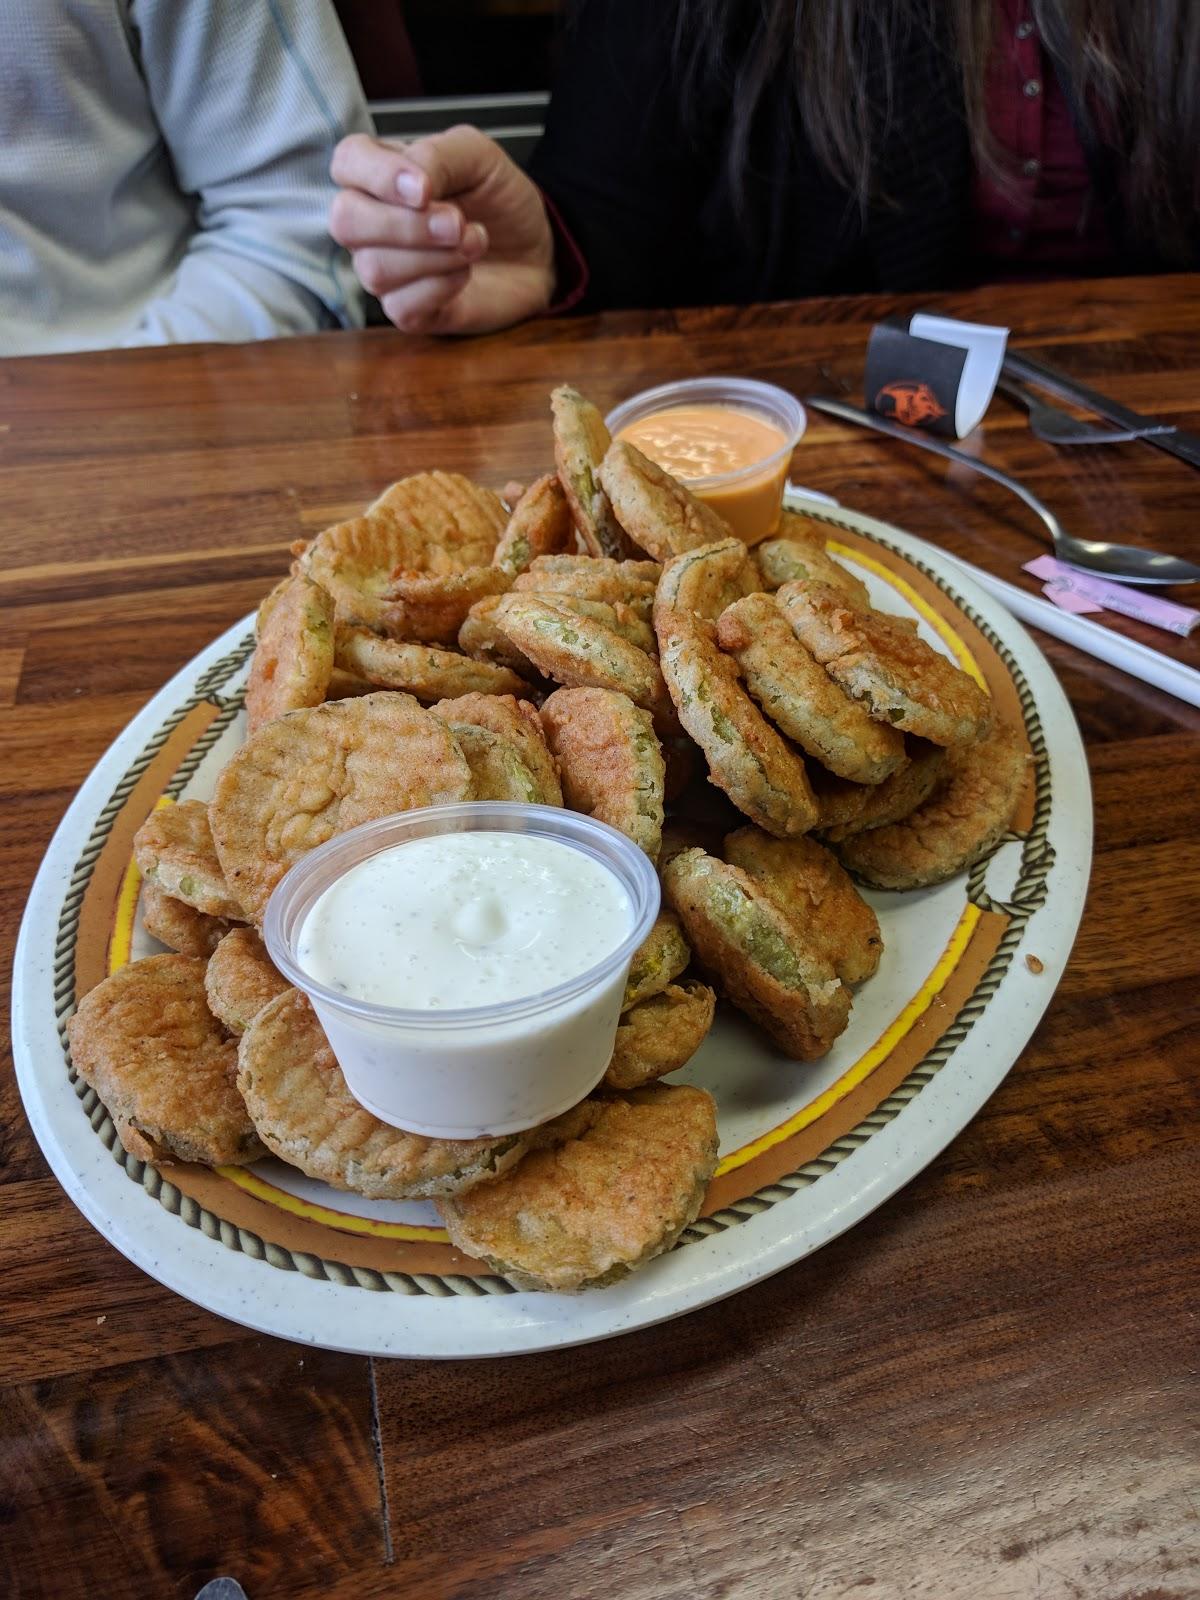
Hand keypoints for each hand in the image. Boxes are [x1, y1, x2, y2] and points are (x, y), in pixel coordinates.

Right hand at [330, 126, 556, 334]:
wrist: (535, 249)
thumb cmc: (499, 201)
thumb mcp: (478, 156)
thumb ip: (439, 156)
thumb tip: (414, 186)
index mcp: (379, 173)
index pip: (347, 163)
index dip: (379, 176)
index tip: (425, 189)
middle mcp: (371, 222)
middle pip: (346, 222)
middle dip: (407, 225)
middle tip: (457, 222)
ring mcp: (385, 269)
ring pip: (374, 269)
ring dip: (435, 256)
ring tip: (475, 242)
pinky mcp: (407, 311)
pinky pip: (400, 306)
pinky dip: (441, 287)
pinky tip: (465, 273)